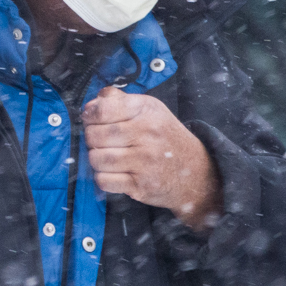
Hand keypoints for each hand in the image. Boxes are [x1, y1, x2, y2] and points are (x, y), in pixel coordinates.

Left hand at [82, 86, 220, 230]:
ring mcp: (145, 161)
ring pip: (96, 159)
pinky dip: (103, 177)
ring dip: (96, 159)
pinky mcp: (141, 185)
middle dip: (91, 139)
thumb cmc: (165, 138)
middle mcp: (147, 133)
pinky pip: (104, 180)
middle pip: (95, 136)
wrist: (195, 172)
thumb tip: (91, 104)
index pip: (102, 109)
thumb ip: (119, 101)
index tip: (91, 120)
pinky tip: (114, 172)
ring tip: (107, 156)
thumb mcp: (149, 110)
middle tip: (100, 141)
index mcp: (146, 111)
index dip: (90, 116)